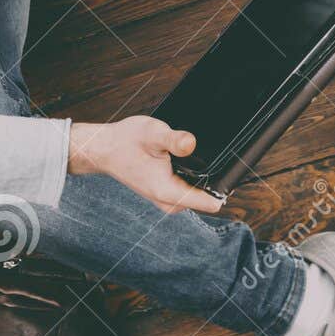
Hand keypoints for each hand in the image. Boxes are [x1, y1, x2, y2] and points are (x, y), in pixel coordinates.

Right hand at [68, 117, 224, 214]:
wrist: (105, 149)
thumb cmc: (125, 141)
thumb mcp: (151, 133)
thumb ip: (173, 140)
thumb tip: (191, 143)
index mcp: (169, 193)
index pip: (212, 202)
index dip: (224, 186)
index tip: (229, 168)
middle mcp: (170, 203)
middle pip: (210, 197)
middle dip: (213, 177)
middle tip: (205, 154)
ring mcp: (169, 200)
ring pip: (201, 193)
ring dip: (202, 175)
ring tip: (189, 155)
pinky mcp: (167, 194)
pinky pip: (191, 189)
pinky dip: (192, 175)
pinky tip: (183, 159)